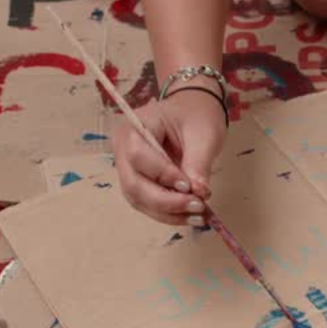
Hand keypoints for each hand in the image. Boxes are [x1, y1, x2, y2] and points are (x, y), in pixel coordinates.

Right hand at [112, 88, 226, 224]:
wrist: (192, 112)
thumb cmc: (196, 116)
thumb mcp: (203, 135)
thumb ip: (198, 164)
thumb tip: (198, 194)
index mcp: (135, 126)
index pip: (138, 156)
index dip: (163, 175)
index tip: (190, 186)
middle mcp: (123, 149)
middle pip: (134, 185)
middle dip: (166, 202)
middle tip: (198, 207)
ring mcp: (128, 168)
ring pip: (139, 200)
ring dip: (168, 213)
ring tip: (199, 216)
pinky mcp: (138, 182)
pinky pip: (147, 203)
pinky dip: (169, 213)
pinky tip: (191, 215)